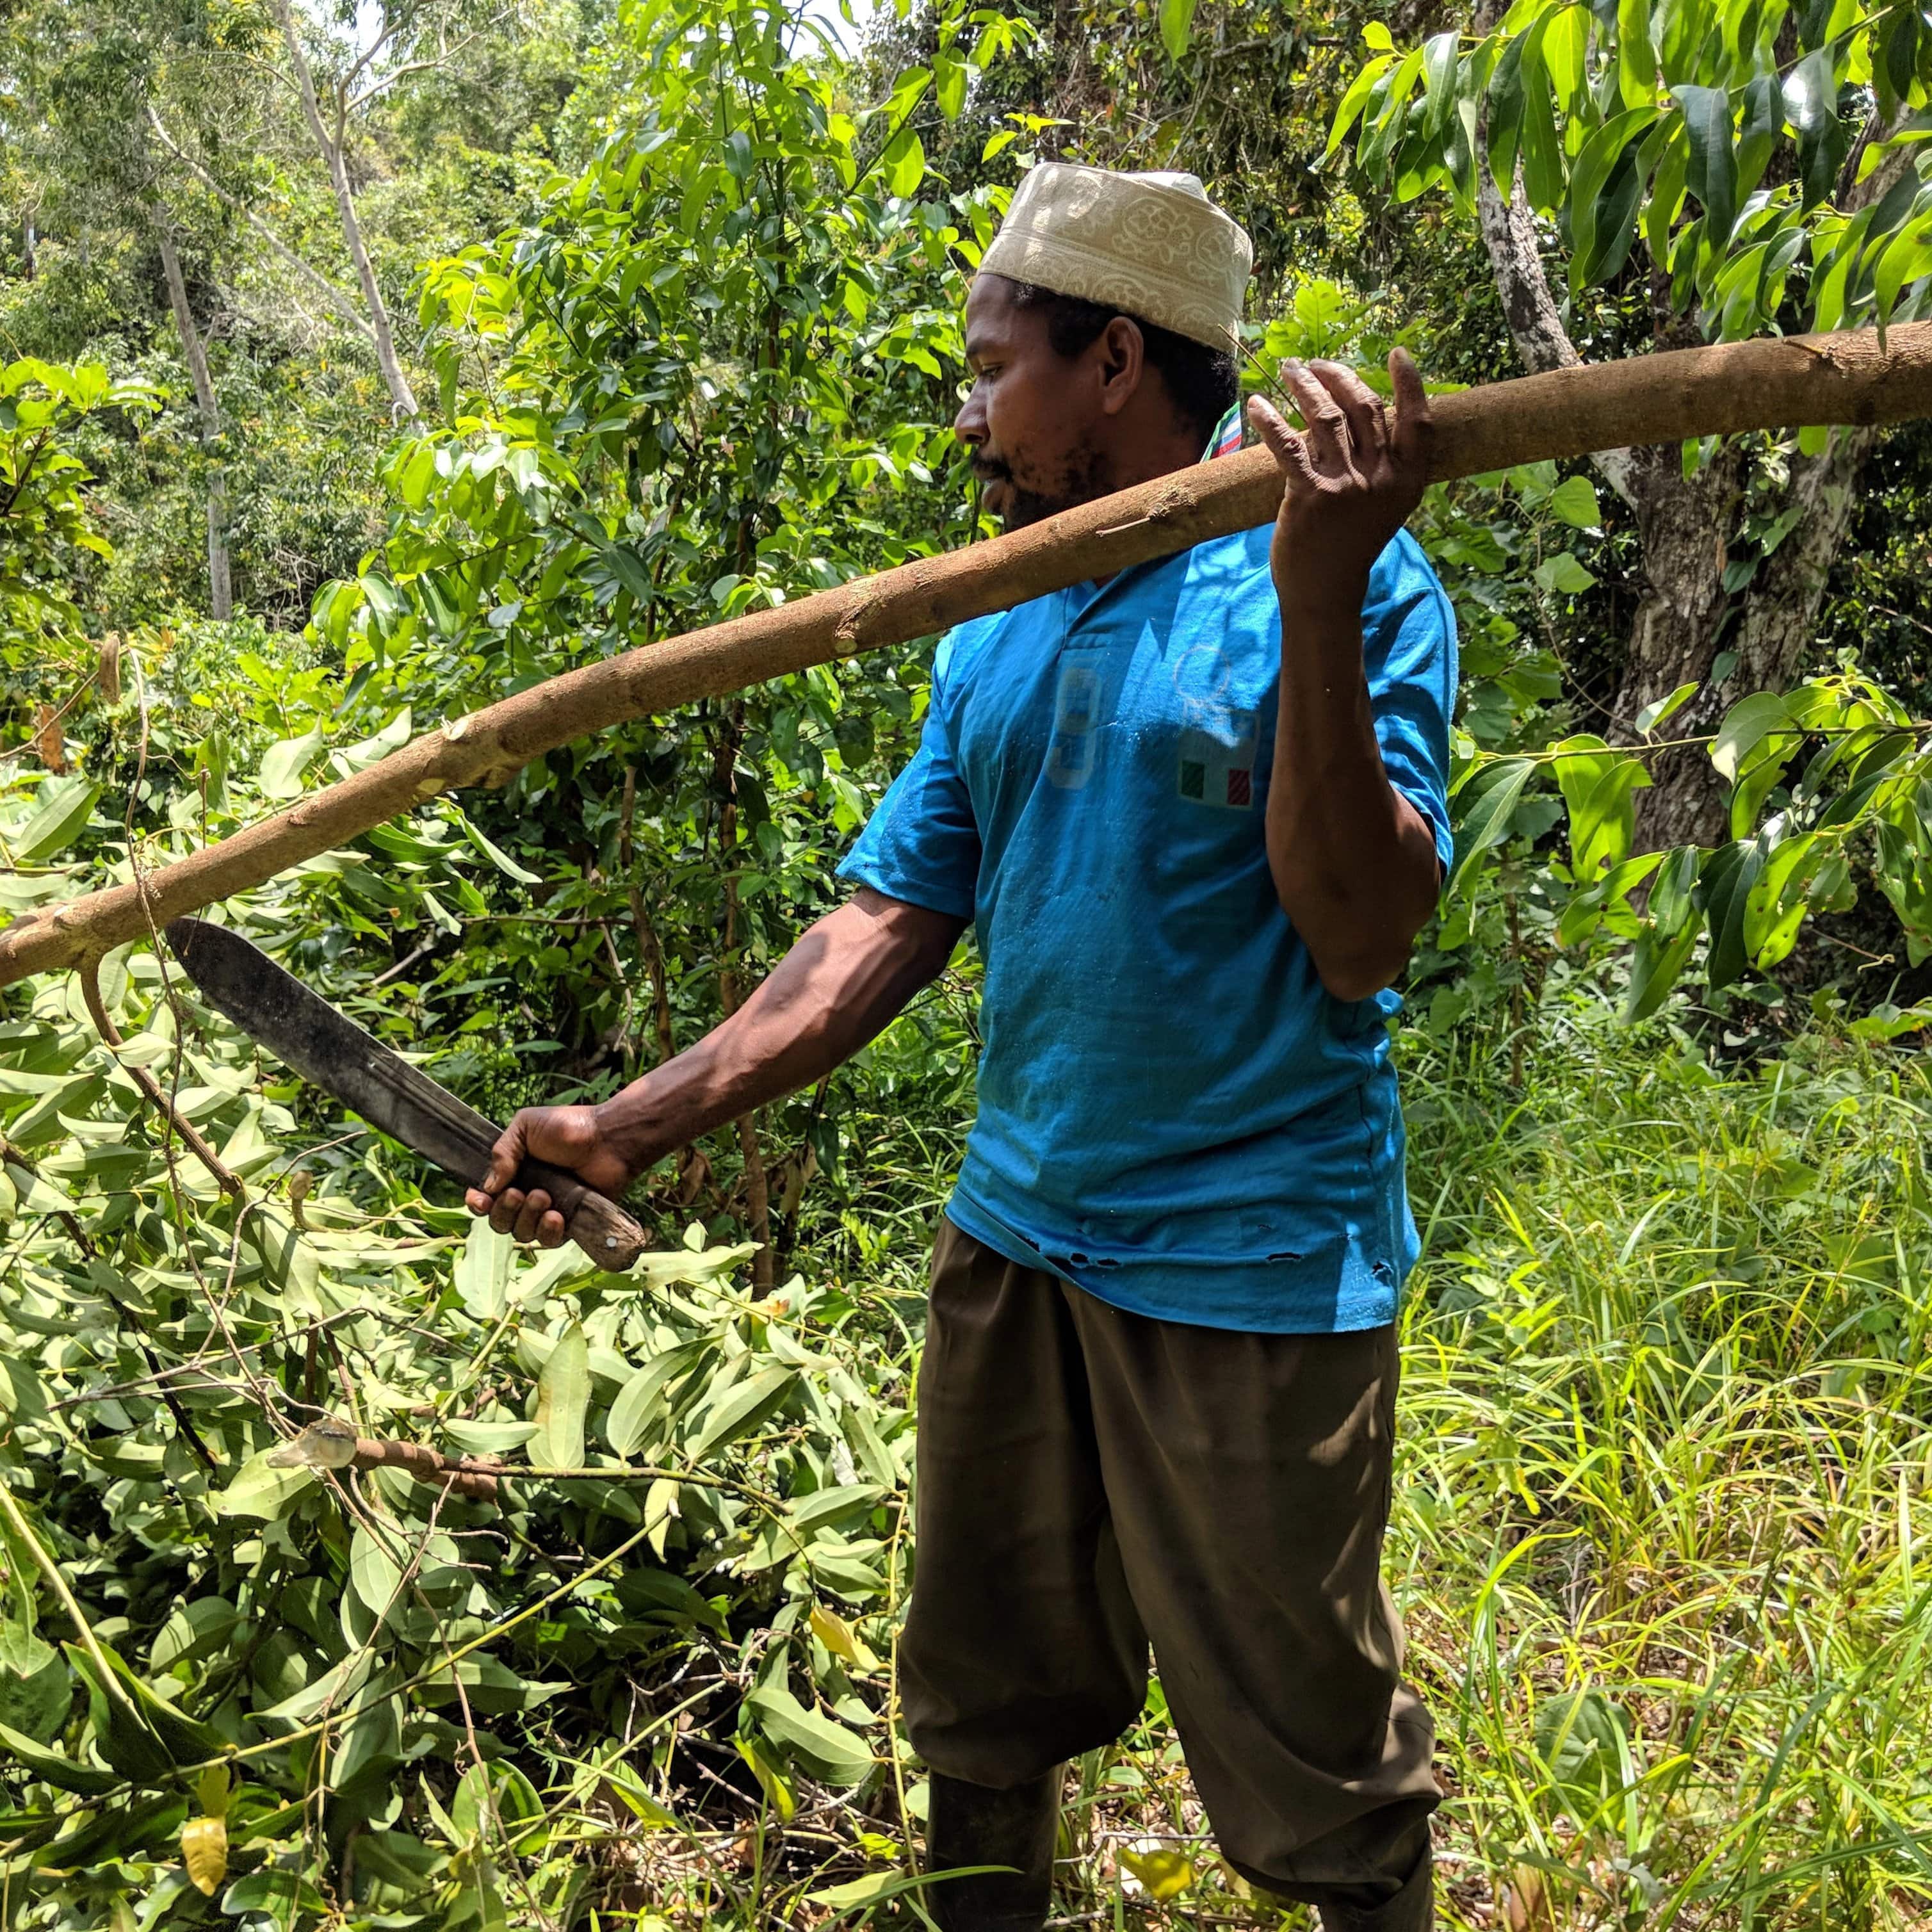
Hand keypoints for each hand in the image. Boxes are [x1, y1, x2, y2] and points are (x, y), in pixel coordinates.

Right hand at [464, 1104, 634, 1246]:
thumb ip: (502, 1152)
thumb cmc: (568, 1127)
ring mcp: (548, 1212)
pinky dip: (548, 1232)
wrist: (608, 1139)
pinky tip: (556, 1216)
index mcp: (513, 1174)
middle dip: (504, 1210)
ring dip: (527, 1218)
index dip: (477, 1204)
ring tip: (544, 1196)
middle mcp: (527, 1196)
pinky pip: (550, 1241)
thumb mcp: (526, 1126)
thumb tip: (487, 1187)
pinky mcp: (571, 1224)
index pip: (485, 1199)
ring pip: (522, 1233)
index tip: (480, 1200)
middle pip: (500, 1221)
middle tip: (520, 1193)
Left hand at [1248, 349, 1432, 599]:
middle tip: (1316, 364)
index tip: (1398, 354)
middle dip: (1339, 376)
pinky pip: (1289, 445)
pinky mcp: (1310, 496)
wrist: (1326, 590)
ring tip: (1290, 370)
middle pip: (1364, 408)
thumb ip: (1379, 463)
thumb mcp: (1383, 504)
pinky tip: (1257, 405)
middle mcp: (1381, 479)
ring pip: (1327, 417)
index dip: (1411, 384)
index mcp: (1407, 480)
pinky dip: (1271, 420)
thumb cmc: (1351, 543)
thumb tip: (1350, 413)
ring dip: (1306, 386)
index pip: (1418, 422)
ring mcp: (1346, 486)